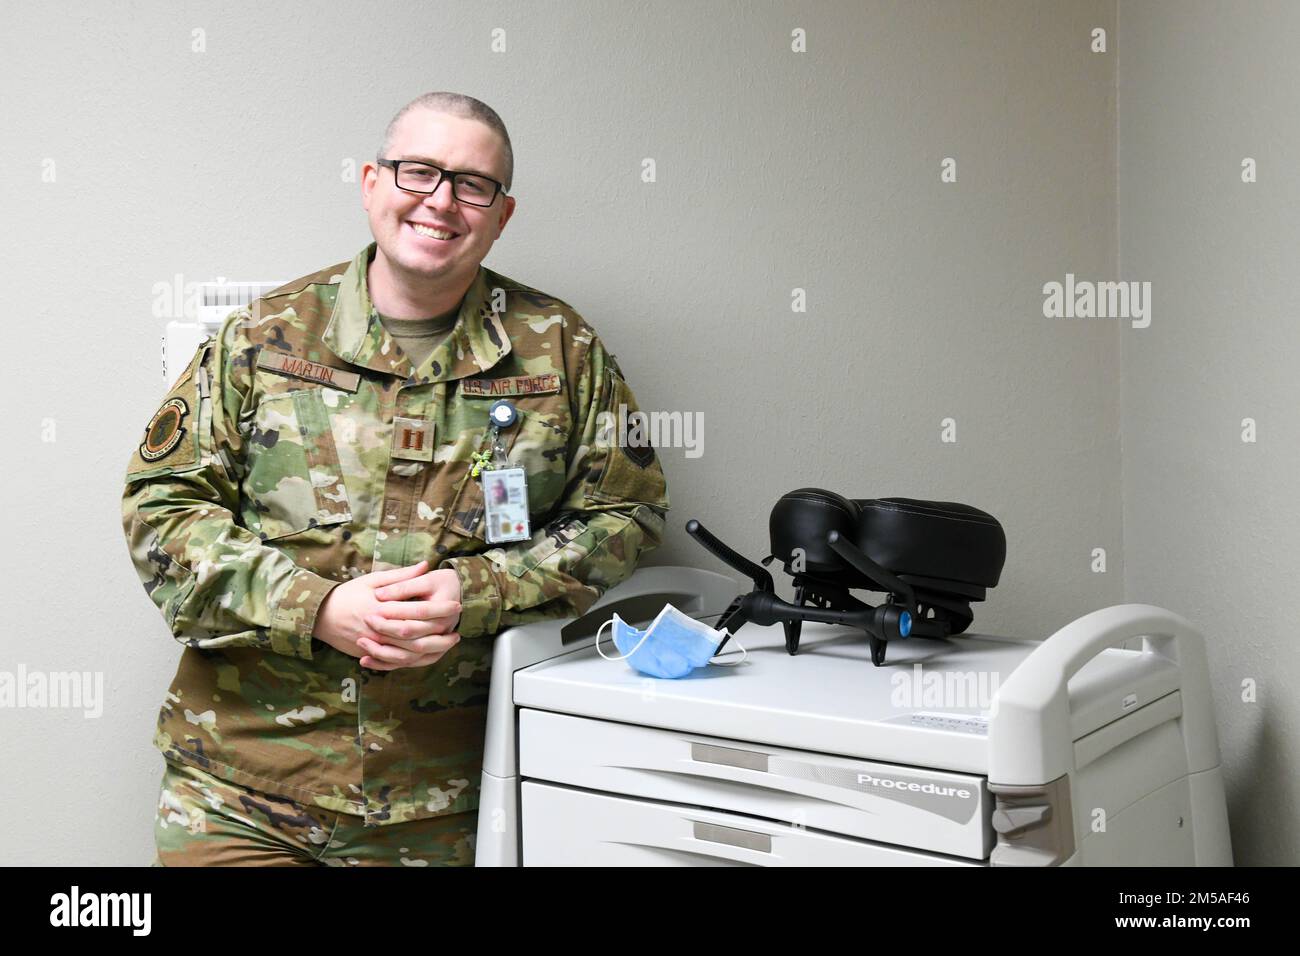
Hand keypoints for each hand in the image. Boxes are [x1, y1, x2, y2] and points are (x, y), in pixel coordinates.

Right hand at [313, 561, 461, 670]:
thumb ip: (401, 576)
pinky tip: (428, 655)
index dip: (439, 609)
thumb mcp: (373, 580)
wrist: (319, 616)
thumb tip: (425, 566)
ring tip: (447, 644)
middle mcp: (379, 630)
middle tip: (458, 632)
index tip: (456, 606)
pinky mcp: (370, 655)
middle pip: (416, 638)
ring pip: (408, 656)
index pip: (417, 611)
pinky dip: (414, 662)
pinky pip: (396, 664)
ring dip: (431, 651)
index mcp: (382, 608)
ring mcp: (374, 646)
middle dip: (440, 637)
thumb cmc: (347, 594)